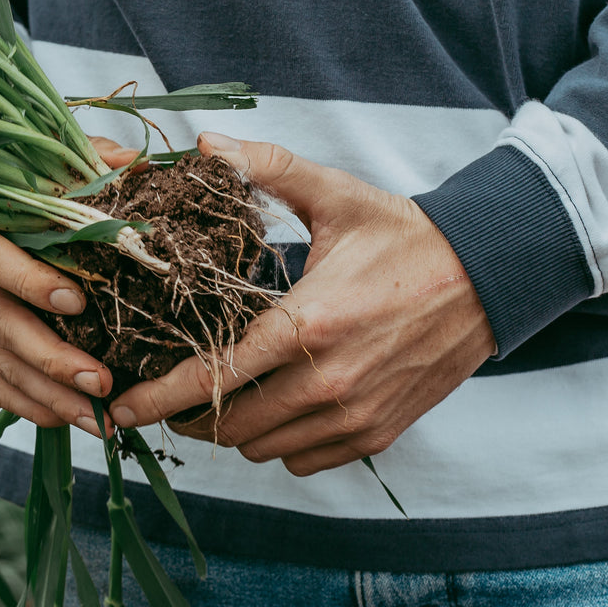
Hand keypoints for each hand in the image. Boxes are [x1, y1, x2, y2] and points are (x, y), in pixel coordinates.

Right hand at [0, 137, 137, 436]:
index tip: (78, 302)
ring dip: (49, 395)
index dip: (27, 281)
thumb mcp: (64, 161)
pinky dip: (32, 405)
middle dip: (50, 358)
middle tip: (101, 382)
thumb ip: (97, 163)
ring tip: (98, 418)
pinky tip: (69, 419)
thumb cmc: (36, 175)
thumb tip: (141, 165)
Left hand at [109, 133, 496, 474]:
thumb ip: (266, 167)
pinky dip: (278, 444)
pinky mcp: (376, 434)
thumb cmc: (404, 236)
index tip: (118, 407)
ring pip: (262, 448)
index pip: (213, 376)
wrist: (488, 278)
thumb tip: (204, 145)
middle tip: (163, 396)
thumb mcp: (335, 194)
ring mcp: (354, 415)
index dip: (156, 398)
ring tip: (217, 397)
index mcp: (307, 324)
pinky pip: (303, 461)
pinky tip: (273, 408)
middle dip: (185, 415)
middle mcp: (328, 382)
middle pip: (228, 424)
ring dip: (231, 429)